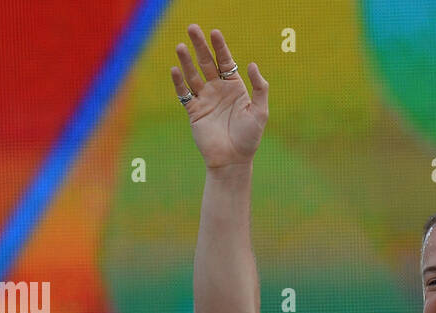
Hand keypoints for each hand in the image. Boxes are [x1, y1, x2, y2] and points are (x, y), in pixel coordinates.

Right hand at [170, 24, 268, 168]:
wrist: (233, 160)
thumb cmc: (249, 137)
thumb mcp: (260, 112)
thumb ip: (260, 88)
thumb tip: (252, 64)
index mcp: (234, 87)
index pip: (225, 61)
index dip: (220, 46)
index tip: (214, 33)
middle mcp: (218, 90)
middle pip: (207, 62)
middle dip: (200, 45)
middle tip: (192, 28)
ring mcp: (205, 99)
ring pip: (193, 75)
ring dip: (186, 60)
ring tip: (180, 46)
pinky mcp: (194, 112)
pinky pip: (184, 94)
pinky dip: (179, 82)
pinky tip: (175, 70)